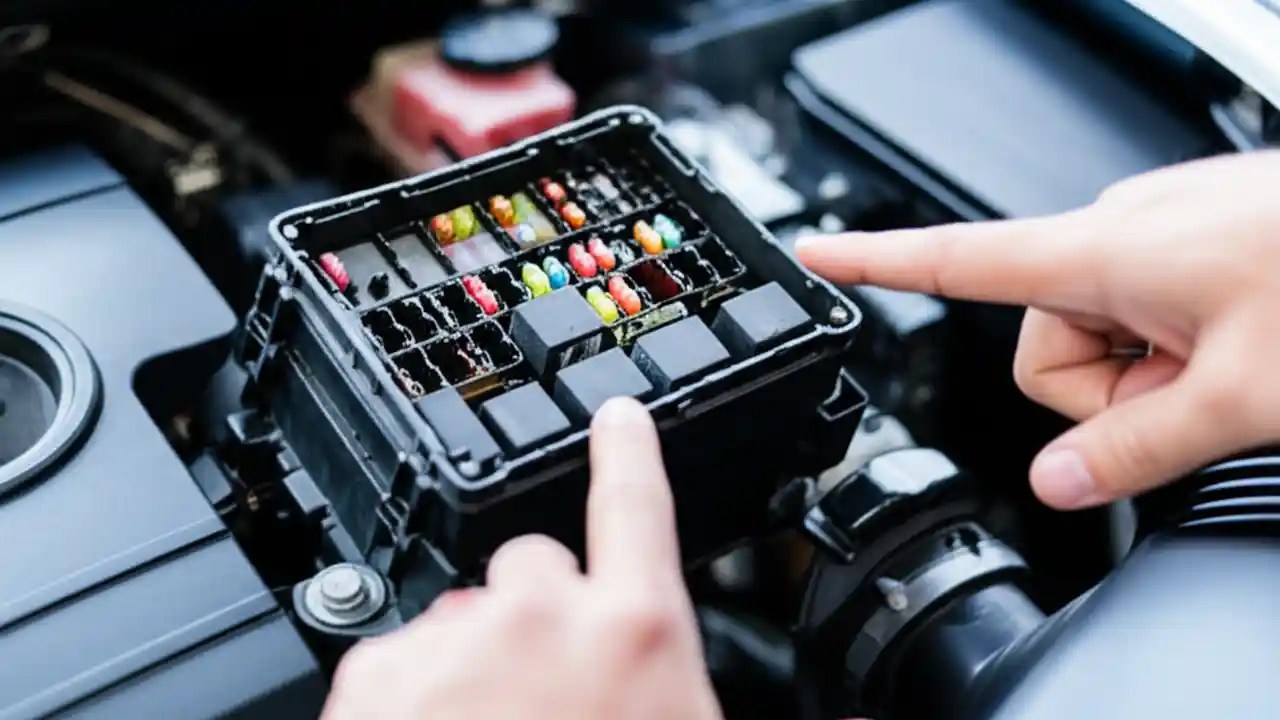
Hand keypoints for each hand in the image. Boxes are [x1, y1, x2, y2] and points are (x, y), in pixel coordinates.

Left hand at [321, 398, 721, 719]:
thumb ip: (680, 688)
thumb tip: (799, 704)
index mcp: (640, 634)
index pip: (638, 505)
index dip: (628, 451)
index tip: (614, 414)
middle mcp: (548, 616)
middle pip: (535, 566)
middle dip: (535, 618)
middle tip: (539, 703)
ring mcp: (458, 639)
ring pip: (464, 615)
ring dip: (469, 664)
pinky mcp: (379, 669)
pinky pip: (398, 654)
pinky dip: (408, 694)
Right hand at [797, 151, 1279, 508]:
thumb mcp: (1239, 393)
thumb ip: (1133, 449)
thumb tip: (1057, 485)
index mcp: (1098, 252)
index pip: (953, 259)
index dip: (878, 262)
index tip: (819, 255)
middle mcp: (1114, 234)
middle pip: (1045, 349)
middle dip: (1111, 391)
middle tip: (1193, 388)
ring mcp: (1152, 238)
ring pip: (1099, 340)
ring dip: (1155, 373)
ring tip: (1228, 359)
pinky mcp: (1186, 245)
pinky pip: (1142, 314)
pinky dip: (1179, 347)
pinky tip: (1235, 339)